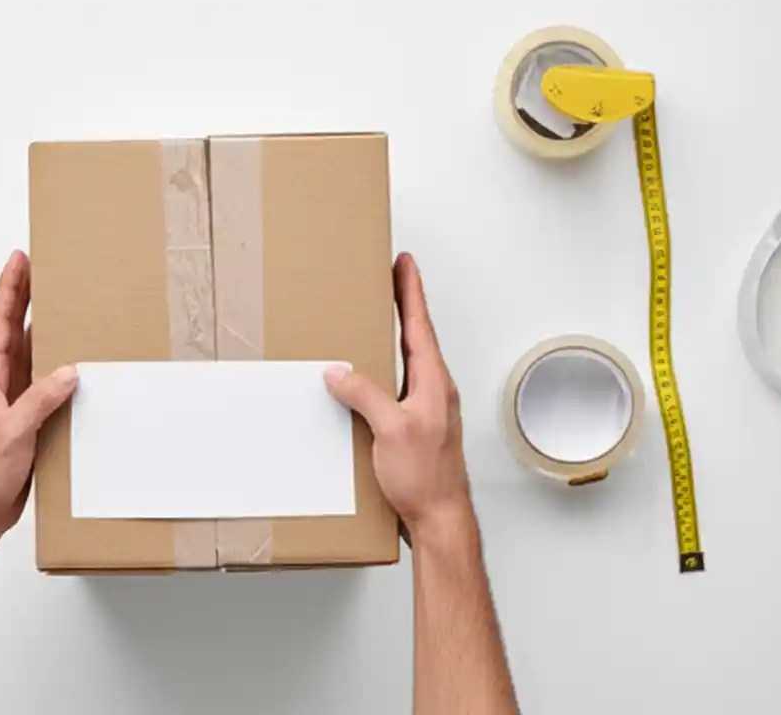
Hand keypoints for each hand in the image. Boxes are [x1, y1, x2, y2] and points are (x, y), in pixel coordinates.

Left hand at [0, 251, 77, 543]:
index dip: (9, 290)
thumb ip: (39, 400)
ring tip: (62, 304)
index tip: (19, 260)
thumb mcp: (11, 433)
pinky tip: (76, 365)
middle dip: (26, 298)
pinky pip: (45, 387)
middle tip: (42, 268)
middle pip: (14, 331)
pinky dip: (59, 372)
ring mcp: (12, 402)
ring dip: (44, 331)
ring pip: (31, 356)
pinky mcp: (26, 422)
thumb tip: (67, 371)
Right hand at [324, 253, 470, 540]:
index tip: (403, 262)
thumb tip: (340, 371)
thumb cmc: (427, 478)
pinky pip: (395, 389)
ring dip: (392, 338)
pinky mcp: (413, 428)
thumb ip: (366, 395)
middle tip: (390, 279)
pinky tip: (364, 379)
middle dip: (402, 306)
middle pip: (415, 337)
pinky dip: (382, 373)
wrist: (440, 518)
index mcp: (433, 382)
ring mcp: (425, 410)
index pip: (420, 325)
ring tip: (377, 318)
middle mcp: (433, 391)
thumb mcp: (391, 429)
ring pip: (405, 363)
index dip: (410, 291)